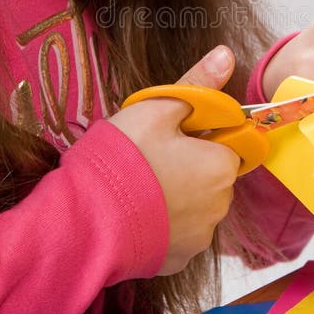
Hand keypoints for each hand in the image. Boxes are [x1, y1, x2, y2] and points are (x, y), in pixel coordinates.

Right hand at [108, 45, 238, 274]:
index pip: (224, 142)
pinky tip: (135, 213)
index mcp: (221, 165)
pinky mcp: (178, 259)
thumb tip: (227, 54)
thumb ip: (197, 84)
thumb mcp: (156, 108)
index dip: (196, 134)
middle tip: (145, 158)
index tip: (167, 135)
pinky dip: (162, 222)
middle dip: (187, 164)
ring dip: (175, 195)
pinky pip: (177, 233)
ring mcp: (200, 237)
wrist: (85, 222)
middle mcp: (221, 205)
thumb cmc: (121, 160)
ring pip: (194, 204)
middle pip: (210, 174)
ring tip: (136, 187)